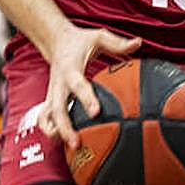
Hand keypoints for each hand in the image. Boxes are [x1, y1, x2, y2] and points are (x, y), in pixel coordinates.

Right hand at [41, 26, 141, 149]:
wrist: (56, 41)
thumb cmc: (80, 41)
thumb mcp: (99, 36)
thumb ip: (118, 43)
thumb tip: (138, 43)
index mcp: (71, 69)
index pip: (77, 85)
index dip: (86, 98)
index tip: (96, 112)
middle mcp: (59, 84)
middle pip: (57, 109)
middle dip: (65, 127)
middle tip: (77, 143)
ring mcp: (52, 93)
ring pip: (47, 117)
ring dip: (55, 133)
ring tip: (71, 147)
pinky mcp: (50, 100)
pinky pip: (45, 119)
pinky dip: (50, 131)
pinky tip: (63, 142)